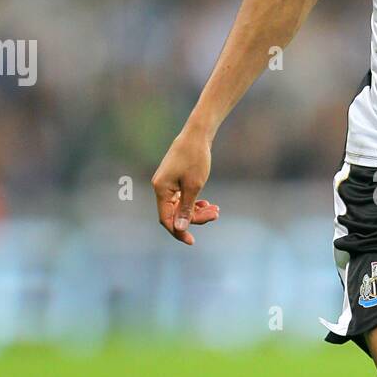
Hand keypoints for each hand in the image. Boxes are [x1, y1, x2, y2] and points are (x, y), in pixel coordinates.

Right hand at [151, 127, 218, 245]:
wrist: (197, 135)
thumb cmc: (196, 158)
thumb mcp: (194, 186)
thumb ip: (186, 209)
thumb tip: (179, 228)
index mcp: (161, 189)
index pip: (166, 219)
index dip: (179, 231)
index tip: (192, 241)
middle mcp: (160, 188)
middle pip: (175, 213)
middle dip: (196, 217)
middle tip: (216, 214)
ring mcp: (167, 184)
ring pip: (181, 207)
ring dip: (198, 211)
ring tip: (216, 210)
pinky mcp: (174, 180)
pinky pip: (182, 198)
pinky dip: (195, 203)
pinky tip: (207, 204)